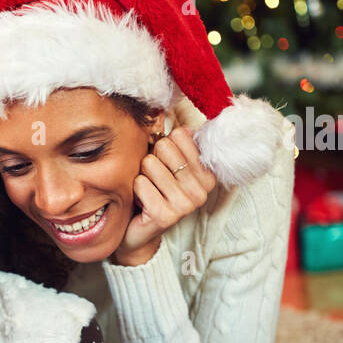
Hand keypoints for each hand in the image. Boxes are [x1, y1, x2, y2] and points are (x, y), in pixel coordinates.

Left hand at [113, 126, 218, 266]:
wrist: (138, 232)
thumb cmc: (151, 191)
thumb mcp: (164, 163)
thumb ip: (170, 140)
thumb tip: (163, 110)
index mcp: (207, 172)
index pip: (180, 134)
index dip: (164, 145)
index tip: (166, 165)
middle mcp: (202, 189)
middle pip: (164, 146)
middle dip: (150, 160)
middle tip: (153, 180)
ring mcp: (187, 203)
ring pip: (150, 164)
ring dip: (141, 176)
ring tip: (148, 191)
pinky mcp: (167, 215)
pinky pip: (140, 183)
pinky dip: (135, 190)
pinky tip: (141, 203)